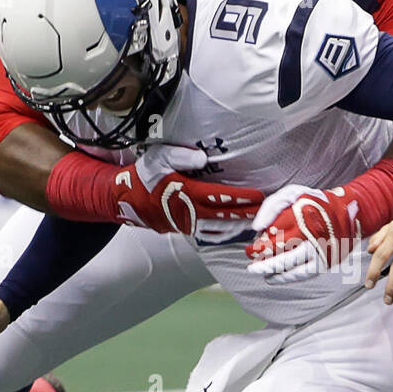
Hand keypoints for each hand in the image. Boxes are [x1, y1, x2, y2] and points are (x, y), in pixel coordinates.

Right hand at [121, 145, 262, 233]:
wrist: (125, 199)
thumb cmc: (144, 176)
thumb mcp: (159, 158)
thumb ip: (180, 156)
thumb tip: (203, 158)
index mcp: (188, 194)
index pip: (221, 197)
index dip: (242, 197)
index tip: (259, 195)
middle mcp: (191, 213)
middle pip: (226, 216)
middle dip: (248, 213)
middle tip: (267, 210)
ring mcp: (189, 224)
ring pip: (220, 229)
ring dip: (239, 225)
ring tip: (256, 220)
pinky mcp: (185, 230)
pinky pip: (210, 235)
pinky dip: (225, 233)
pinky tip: (234, 230)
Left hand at [245, 182, 359, 282]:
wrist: (348, 211)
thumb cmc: (315, 202)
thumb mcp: (293, 193)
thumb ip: (272, 206)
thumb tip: (257, 228)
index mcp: (303, 218)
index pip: (276, 236)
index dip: (261, 245)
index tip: (252, 248)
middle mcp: (313, 237)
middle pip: (284, 256)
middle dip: (265, 264)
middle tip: (251, 267)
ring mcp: (320, 252)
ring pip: (293, 269)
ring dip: (274, 273)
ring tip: (261, 273)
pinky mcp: (325, 262)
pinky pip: (302, 274)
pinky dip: (286, 278)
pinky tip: (273, 277)